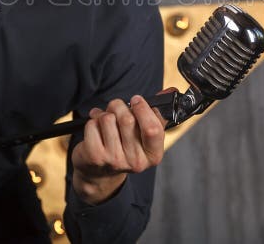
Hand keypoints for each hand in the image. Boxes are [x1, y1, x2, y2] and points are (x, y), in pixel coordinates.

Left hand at [71, 88, 175, 203]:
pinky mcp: (95, 156)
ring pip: (108, 119)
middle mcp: (135, 161)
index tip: (136, 100)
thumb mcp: (146, 136)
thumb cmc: (127, 147)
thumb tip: (171, 90)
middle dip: (119, 106)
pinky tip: (96, 129)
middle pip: (127, 119)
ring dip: (105, 113)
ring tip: (106, 120)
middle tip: (117, 107)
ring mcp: (114, 160)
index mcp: (153, 155)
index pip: (152, 129)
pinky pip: (92, 124)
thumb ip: (158, 114)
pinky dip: (93, 120)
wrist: (100, 173)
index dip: (143, 109)